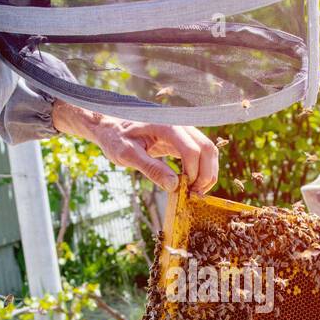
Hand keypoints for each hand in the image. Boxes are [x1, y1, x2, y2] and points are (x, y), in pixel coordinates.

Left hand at [52, 100, 217, 195]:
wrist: (110, 124)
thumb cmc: (116, 136)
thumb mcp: (127, 154)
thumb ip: (151, 168)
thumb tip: (174, 186)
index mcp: (167, 125)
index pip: (192, 150)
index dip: (193, 174)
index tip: (185, 191)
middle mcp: (180, 124)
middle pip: (208, 149)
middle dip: (206, 175)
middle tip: (194, 195)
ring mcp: (183, 131)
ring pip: (209, 151)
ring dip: (207, 172)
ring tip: (194, 191)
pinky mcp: (182, 139)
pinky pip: (200, 152)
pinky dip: (201, 169)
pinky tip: (189, 183)